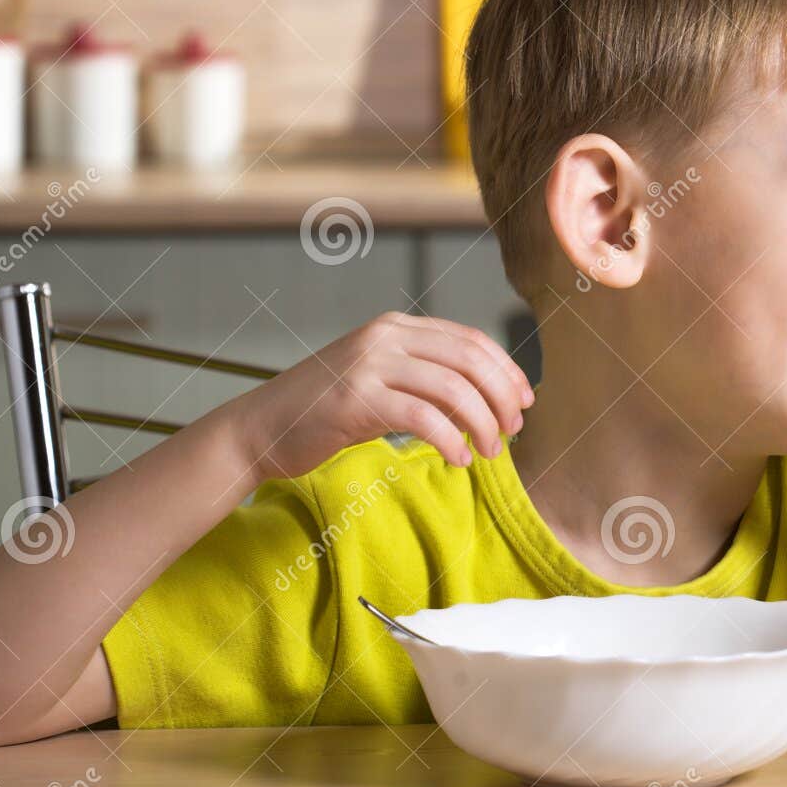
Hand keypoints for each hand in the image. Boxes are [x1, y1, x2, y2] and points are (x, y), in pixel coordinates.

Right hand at [222, 311, 533, 482]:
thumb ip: (426, 380)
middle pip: (470, 360)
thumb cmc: (325, 412)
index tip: (526, 401)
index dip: (507, 370)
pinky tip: (459, 459)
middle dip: (502, 397)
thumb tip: (487, 400)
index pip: (471, 339)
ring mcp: (369, 364)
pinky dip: (451, 440)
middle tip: (514, 431)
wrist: (260, 428)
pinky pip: (424, 417)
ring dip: (483, 423)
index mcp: (395, 327)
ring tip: (489, 451)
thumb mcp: (381, 383)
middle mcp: (385, 336)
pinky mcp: (357, 398)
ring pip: (454, 388)